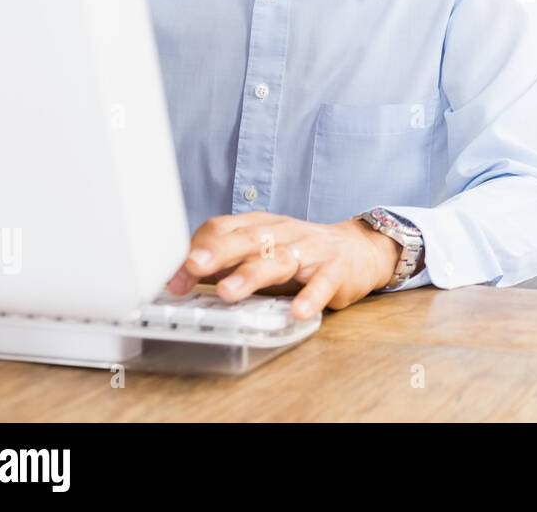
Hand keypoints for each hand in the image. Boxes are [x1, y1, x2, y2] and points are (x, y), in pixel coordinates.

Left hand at [164, 211, 403, 318]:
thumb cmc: (302, 252)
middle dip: (218, 252)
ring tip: (229, 292)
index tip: (175, 276)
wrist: (360, 249)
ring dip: (252, 274)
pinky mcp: (337, 270)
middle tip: (194, 267)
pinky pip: (322, 283)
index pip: (224, 228)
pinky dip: (310, 296)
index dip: (198, 249)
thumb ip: (227, 261)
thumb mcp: (263, 250)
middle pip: (248, 238)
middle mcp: (284, 233)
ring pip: (279, 260)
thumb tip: (179, 278)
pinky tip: (297, 310)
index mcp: (262, 226)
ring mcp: (311, 250)